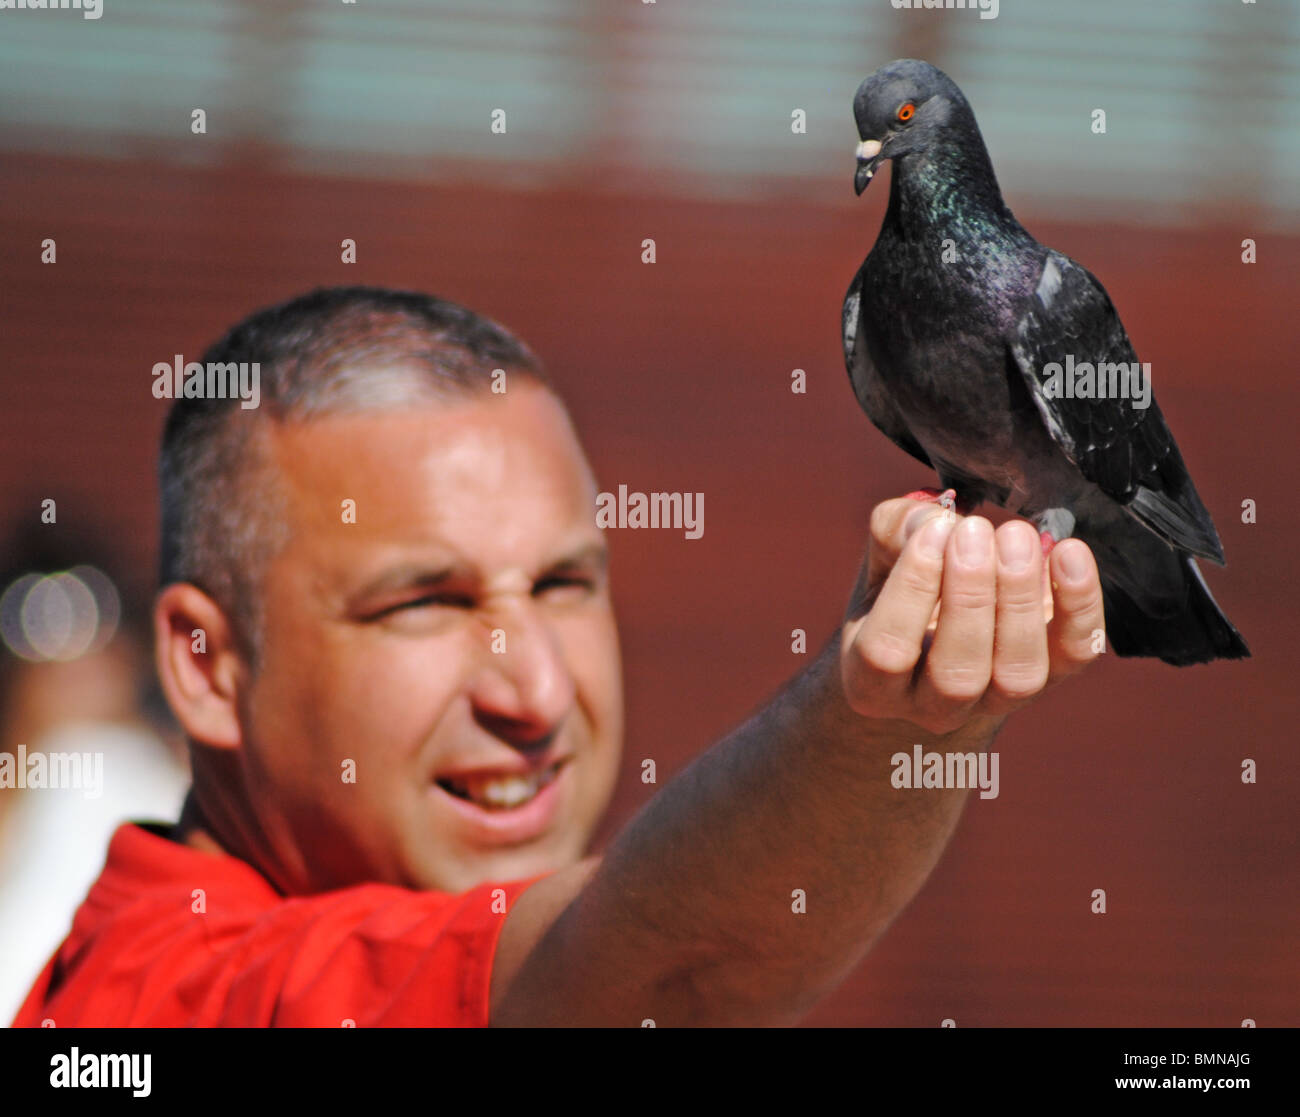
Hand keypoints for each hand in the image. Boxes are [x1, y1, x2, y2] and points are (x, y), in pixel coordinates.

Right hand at [840, 497, 1104, 735]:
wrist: (940, 643)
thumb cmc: (902, 594)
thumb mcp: (881, 564)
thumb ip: (895, 532)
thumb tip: (936, 519)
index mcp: (873, 682)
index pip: (887, 652)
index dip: (912, 590)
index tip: (933, 531)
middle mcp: (933, 707)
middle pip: (956, 674)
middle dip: (970, 596)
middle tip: (976, 530)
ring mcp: (995, 701)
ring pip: (1017, 674)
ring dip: (1021, 599)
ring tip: (1015, 536)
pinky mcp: (1051, 679)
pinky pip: (1075, 654)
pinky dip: (1079, 604)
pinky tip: (1067, 552)